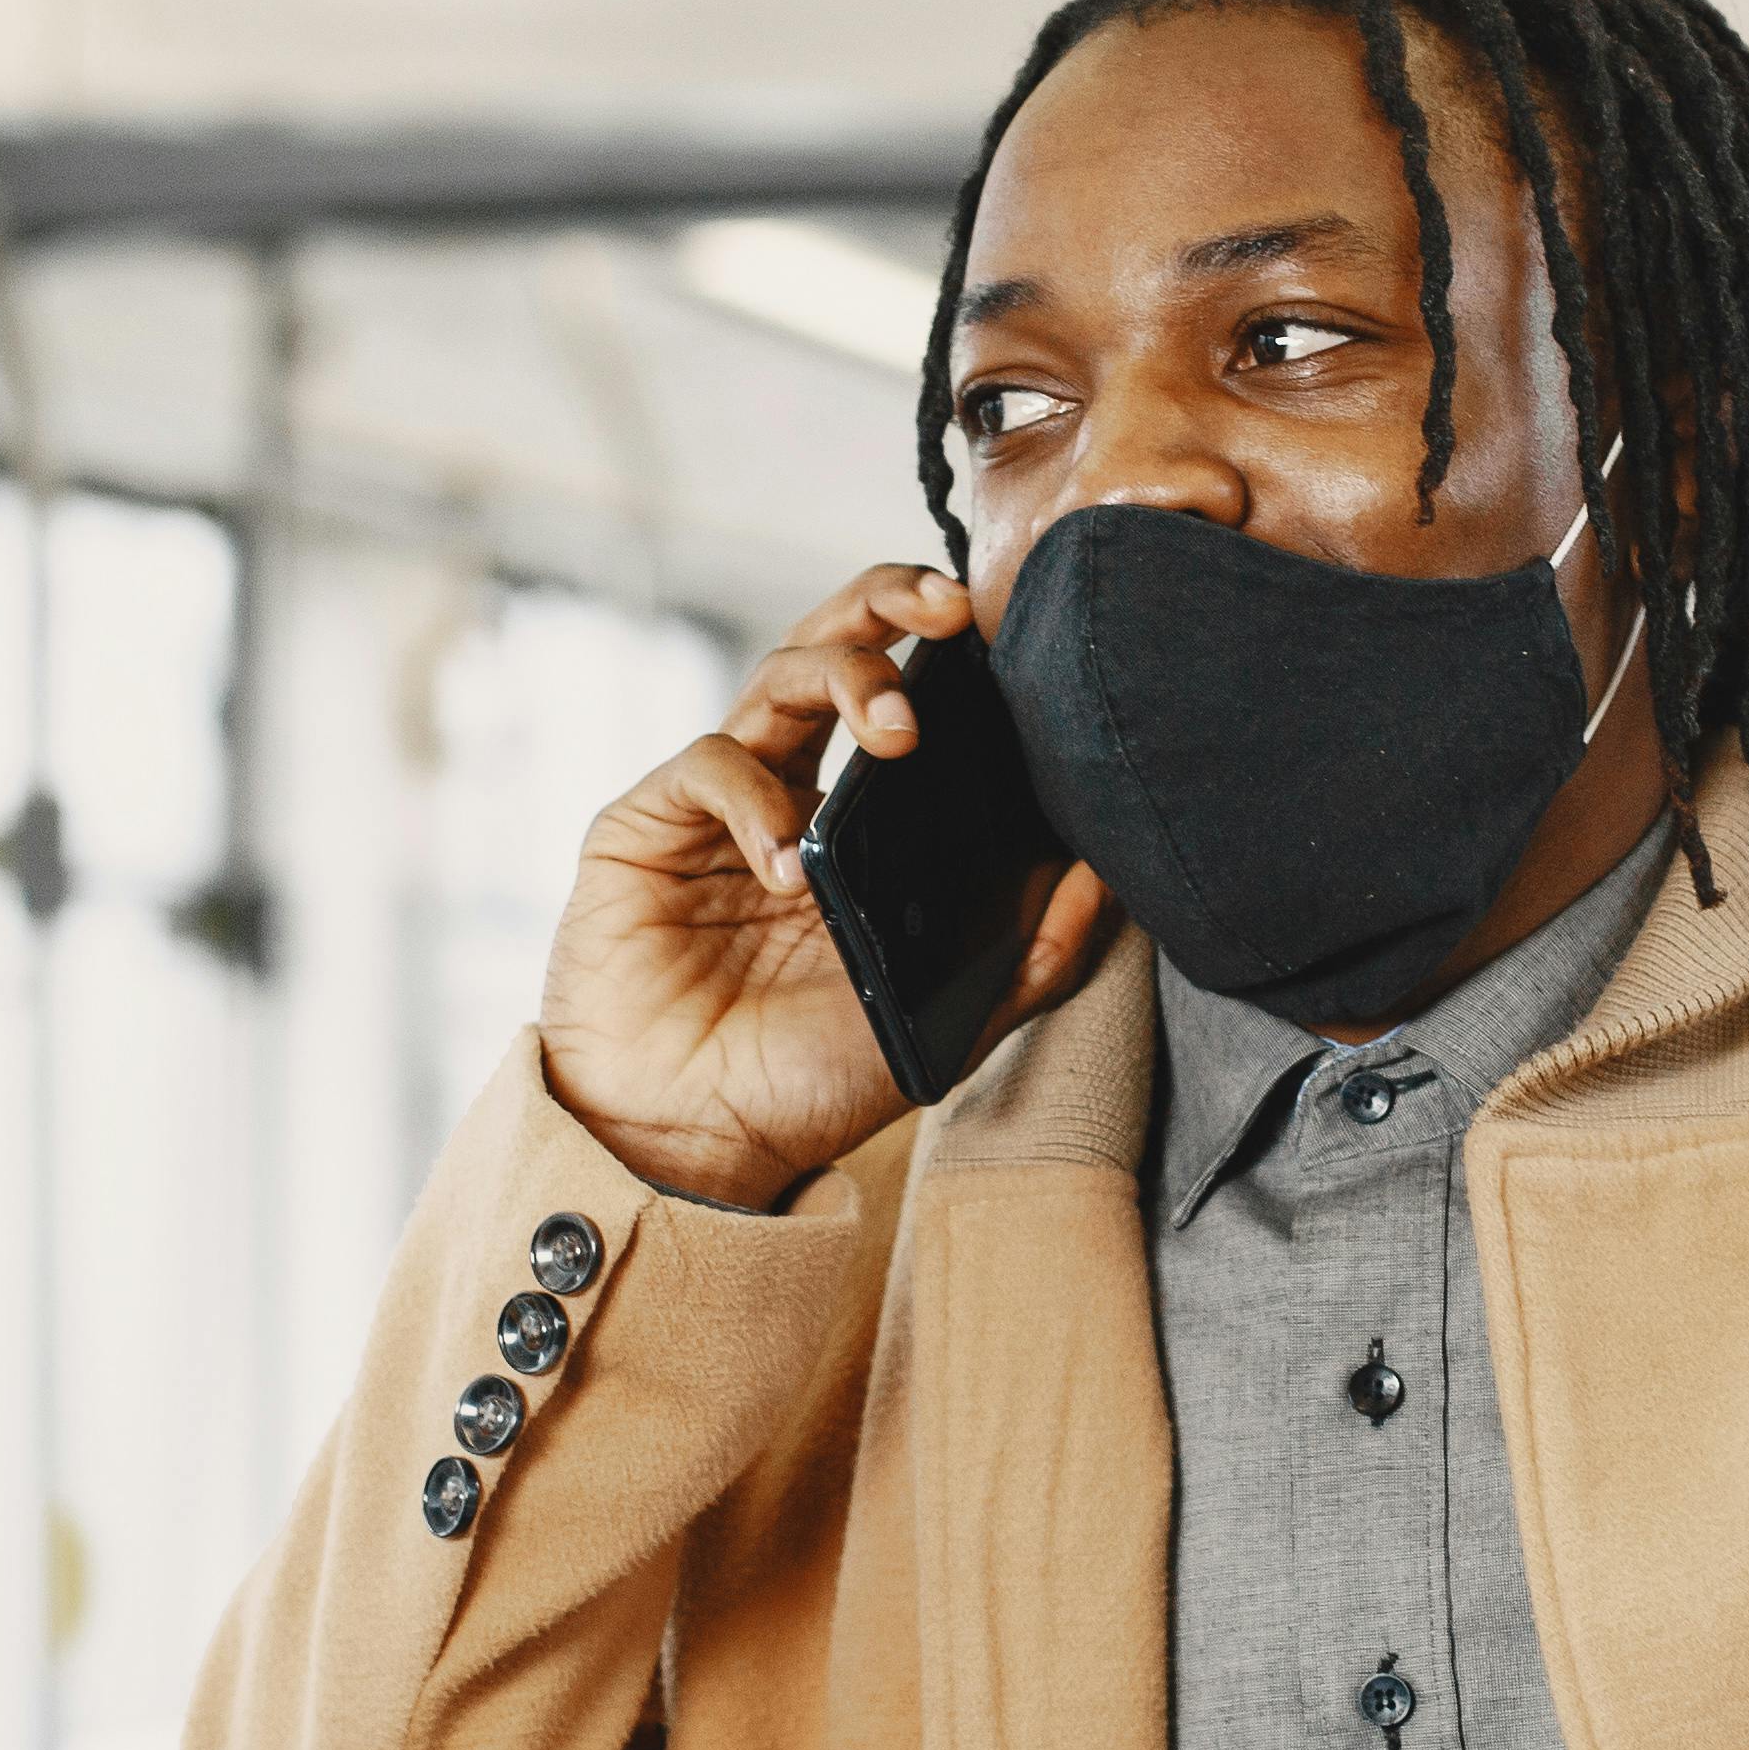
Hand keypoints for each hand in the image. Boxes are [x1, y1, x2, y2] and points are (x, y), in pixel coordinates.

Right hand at [537, 564, 1115, 1209]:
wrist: (695, 1147)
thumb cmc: (808, 1084)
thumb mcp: (945, 1022)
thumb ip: (1028, 958)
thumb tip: (1106, 877)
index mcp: (853, 818)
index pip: (896, 692)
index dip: (936, 645)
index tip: (997, 630)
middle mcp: (783, 790)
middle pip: (830, 645)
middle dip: (887, 602)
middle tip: (947, 612)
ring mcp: (713, 805)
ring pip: (774, 676)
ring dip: (845, 677)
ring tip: (897, 733)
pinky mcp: (642, 828)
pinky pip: (706, 763)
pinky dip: (752, 794)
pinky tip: (786, 863)